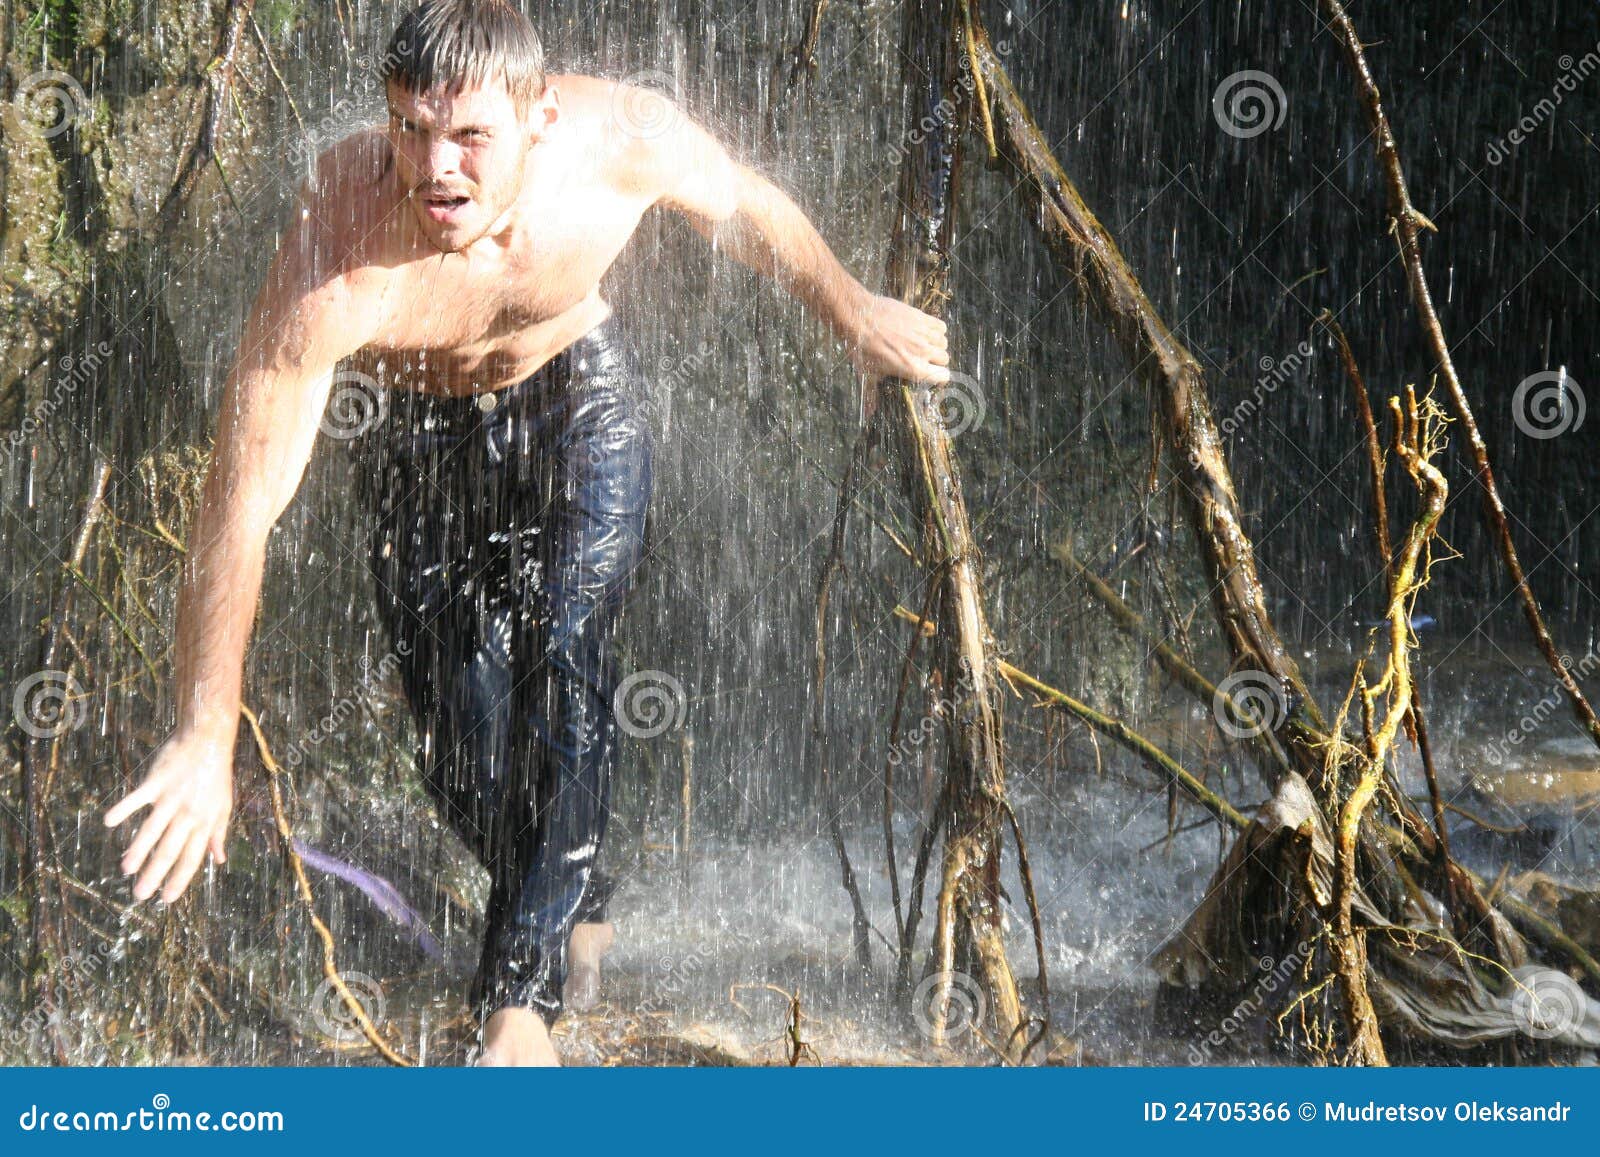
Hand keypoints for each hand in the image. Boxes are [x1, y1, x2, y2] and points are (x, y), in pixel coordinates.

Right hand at [103, 725, 234, 903]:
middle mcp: (188, 812)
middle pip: (169, 849)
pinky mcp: (156, 781)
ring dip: (138, 850)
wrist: (207, 740)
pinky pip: (137, 798)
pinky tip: (110, 822)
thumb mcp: (224, 805)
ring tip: (126, 869)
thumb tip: (218, 860)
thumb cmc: (216, 776)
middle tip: (139, 894)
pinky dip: (123, 809)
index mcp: (205, 821)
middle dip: (154, 874)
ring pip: (152, 828)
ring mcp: (171, 797)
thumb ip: (218, 833)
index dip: (180, 879)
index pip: (192, 857)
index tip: (167, 899)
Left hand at [845, 294, 951, 397]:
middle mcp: (922, 351)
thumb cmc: (861, 347)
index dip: (939, 377)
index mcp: (913, 368)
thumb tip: (868, 414)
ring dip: (936, 344)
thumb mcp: (866, 374)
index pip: (944, 376)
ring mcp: (923, 333)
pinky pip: (940, 326)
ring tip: (923, 344)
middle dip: (936, 360)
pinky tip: (924, 332)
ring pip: (943, 342)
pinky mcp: (921, 317)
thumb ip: (871, 395)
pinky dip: (936, 330)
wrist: (857, 317)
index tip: (932, 375)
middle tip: (922, 359)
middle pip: (944, 358)